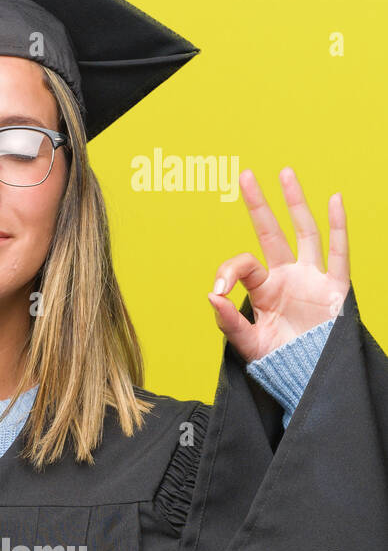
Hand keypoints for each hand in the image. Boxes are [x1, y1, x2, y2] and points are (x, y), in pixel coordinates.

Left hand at [208, 167, 348, 362]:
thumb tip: (211, 296)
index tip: (219, 291)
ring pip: (304, 232)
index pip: (243, 265)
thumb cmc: (279, 361)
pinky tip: (334, 199)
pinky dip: (339, 226)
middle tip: (246, 176)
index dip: (228, 272)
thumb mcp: (248, 344)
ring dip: (295, 203)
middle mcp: (286, 277)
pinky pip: (339, 252)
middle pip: (271, 232)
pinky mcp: (336, 288)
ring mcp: (312, 278)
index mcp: (262, 289)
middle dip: (259, 205)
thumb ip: (229, 322)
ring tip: (285, 173)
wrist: (310, 377)